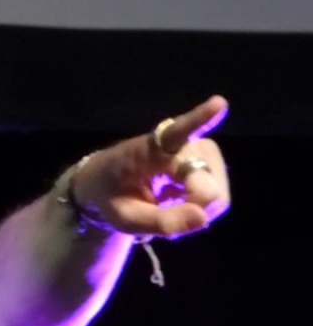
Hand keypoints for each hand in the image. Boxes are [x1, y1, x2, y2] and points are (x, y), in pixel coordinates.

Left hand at [71, 95, 232, 238]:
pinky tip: (179, 201)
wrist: (107, 183)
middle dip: (191, 207)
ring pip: (216, 192)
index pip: (176, 132)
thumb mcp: (125, 218)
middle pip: (206, 185)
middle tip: (162, 214)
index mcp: (148, 150)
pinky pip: (217, 193)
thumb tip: (203, 218)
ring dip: (195, 208)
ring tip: (167, 206)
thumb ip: (160, 221)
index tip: (218, 104)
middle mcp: (181, 143)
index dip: (200, 119)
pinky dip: (200, 206)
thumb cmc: (111, 195)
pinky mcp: (208, 158)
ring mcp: (199, 149)